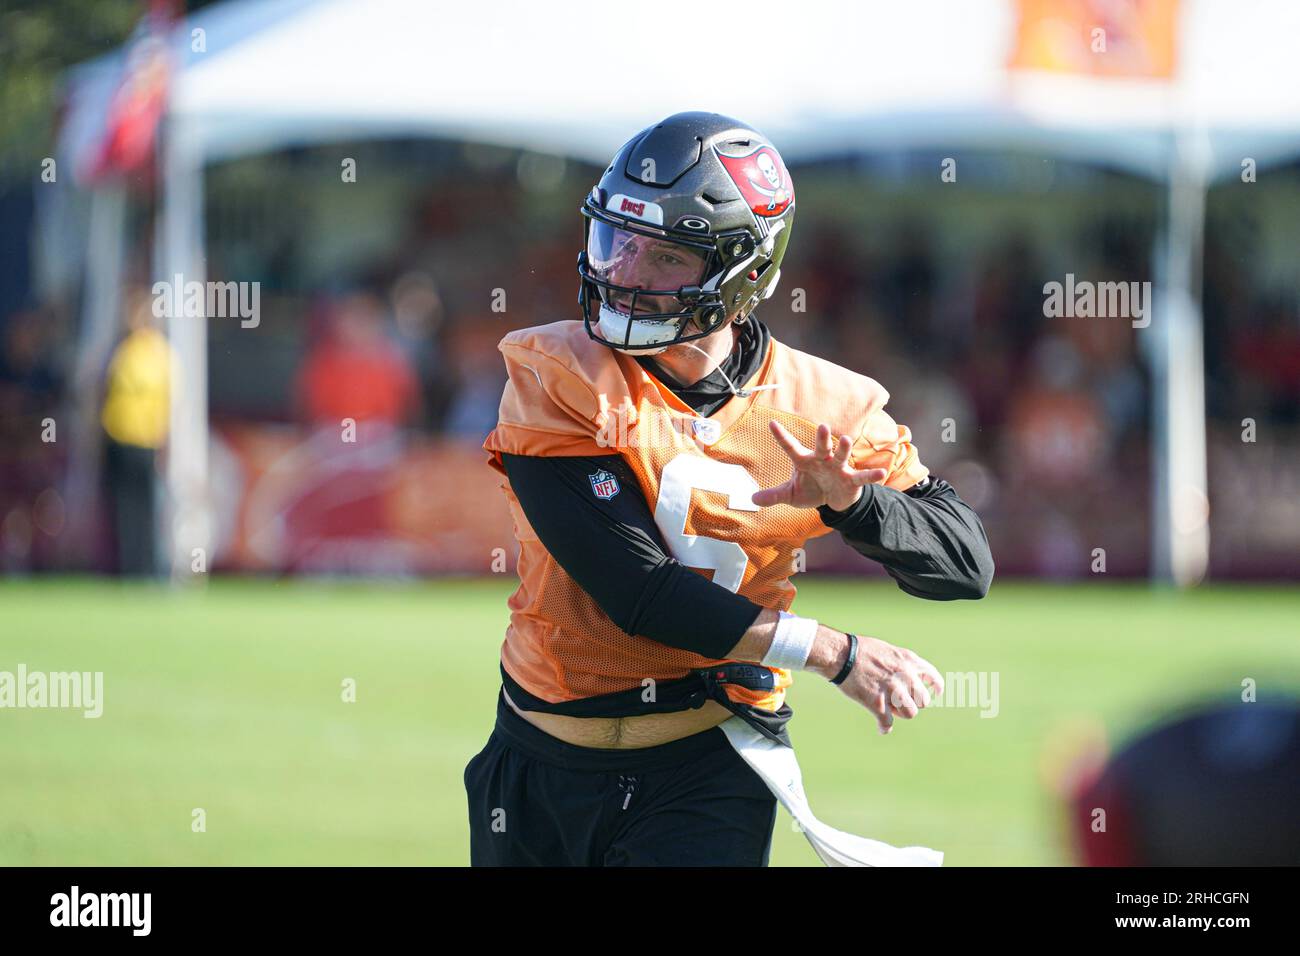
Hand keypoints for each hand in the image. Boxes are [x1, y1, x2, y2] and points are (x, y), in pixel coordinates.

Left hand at [751, 420, 886, 511]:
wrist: (833, 499)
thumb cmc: (811, 489)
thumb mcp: (791, 495)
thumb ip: (774, 495)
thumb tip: (751, 499)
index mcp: (805, 461)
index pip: (791, 448)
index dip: (781, 437)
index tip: (771, 424)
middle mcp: (822, 460)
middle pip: (821, 447)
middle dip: (822, 439)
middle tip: (822, 427)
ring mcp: (838, 468)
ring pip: (841, 456)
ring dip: (844, 449)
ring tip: (846, 440)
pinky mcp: (851, 480)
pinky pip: (861, 477)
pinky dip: (871, 475)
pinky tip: (881, 473)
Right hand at [816, 632, 943, 735]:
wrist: (841, 655)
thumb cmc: (860, 650)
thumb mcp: (888, 650)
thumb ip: (902, 664)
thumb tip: (909, 677)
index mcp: (909, 660)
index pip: (933, 677)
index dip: (935, 687)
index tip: (936, 693)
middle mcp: (905, 675)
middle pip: (923, 700)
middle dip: (912, 702)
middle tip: (898, 700)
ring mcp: (892, 690)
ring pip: (910, 713)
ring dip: (901, 713)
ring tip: (890, 710)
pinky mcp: (877, 703)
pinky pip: (887, 724)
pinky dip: (884, 728)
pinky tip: (881, 728)